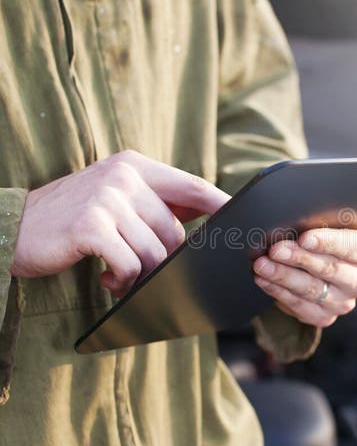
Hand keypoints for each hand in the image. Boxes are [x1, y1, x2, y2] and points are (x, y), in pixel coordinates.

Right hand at [12, 150, 229, 296]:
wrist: (12, 229)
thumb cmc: (69, 220)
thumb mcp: (112, 198)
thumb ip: (154, 203)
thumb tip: (204, 218)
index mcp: (135, 165)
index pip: (194, 187)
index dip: (222, 208)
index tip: (244, 226)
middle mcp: (124, 175)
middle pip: (175, 232)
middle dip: (163, 261)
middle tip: (138, 272)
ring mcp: (107, 198)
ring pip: (155, 253)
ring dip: (140, 275)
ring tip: (117, 276)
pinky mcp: (91, 225)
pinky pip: (130, 265)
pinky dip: (121, 281)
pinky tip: (105, 278)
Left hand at [253, 192, 356, 327]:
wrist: (313, 257)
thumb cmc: (329, 229)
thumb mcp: (349, 214)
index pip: (353, 246)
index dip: (329, 242)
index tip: (305, 236)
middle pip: (330, 271)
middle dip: (299, 259)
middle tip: (274, 249)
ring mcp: (345, 302)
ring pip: (312, 291)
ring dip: (284, 277)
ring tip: (261, 264)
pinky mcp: (325, 316)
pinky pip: (301, 309)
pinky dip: (279, 294)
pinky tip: (265, 281)